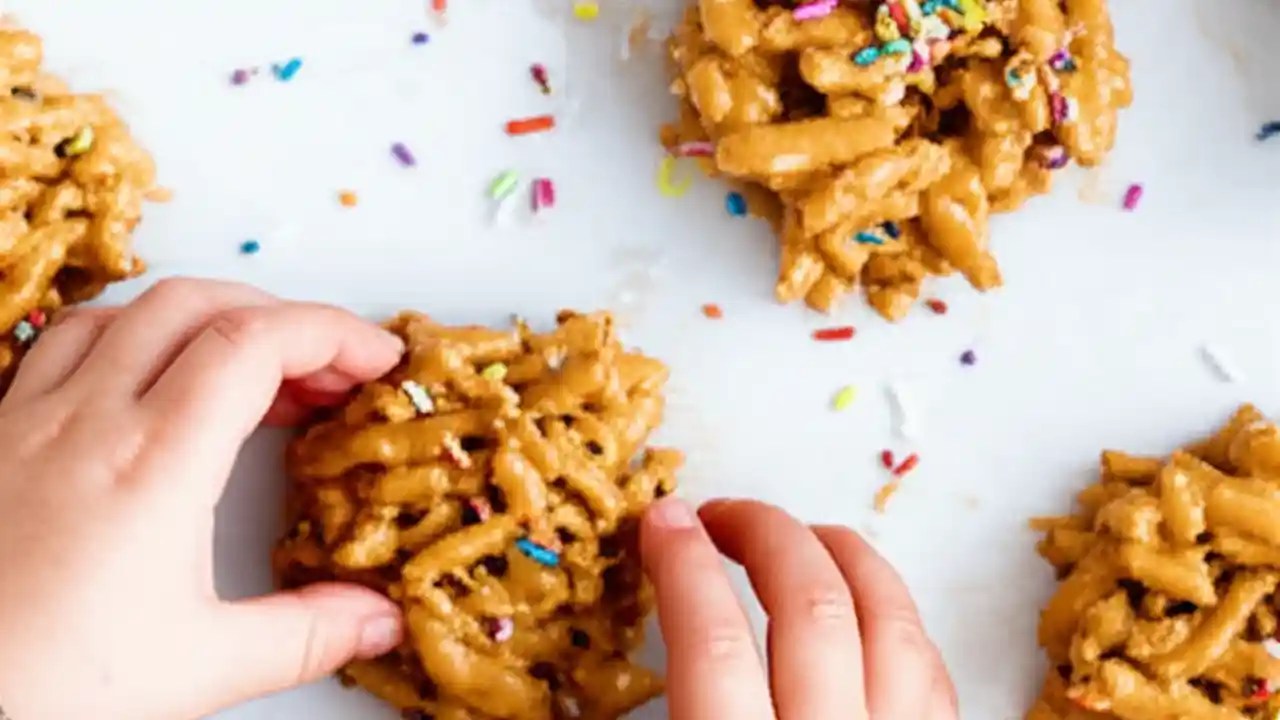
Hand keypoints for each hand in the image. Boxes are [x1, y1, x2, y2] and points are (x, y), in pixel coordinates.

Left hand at [0, 278, 407, 719]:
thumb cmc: (45, 687)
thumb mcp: (201, 667)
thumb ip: (307, 634)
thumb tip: (379, 620)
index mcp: (155, 462)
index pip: (258, 343)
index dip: (333, 333)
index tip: (376, 360)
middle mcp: (89, 419)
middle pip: (198, 304)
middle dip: (281, 316)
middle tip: (327, 369)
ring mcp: (29, 418)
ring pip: (127, 311)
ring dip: (203, 317)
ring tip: (247, 365)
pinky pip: (61, 343)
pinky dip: (125, 335)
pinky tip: (145, 378)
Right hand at [640, 498, 957, 719]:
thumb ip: (662, 708)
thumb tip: (613, 664)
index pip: (715, 645)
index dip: (685, 566)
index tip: (665, 521)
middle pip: (813, 610)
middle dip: (763, 536)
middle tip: (721, 516)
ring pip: (892, 624)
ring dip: (843, 558)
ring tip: (800, 536)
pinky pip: (932, 671)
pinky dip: (895, 617)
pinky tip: (864, 604)